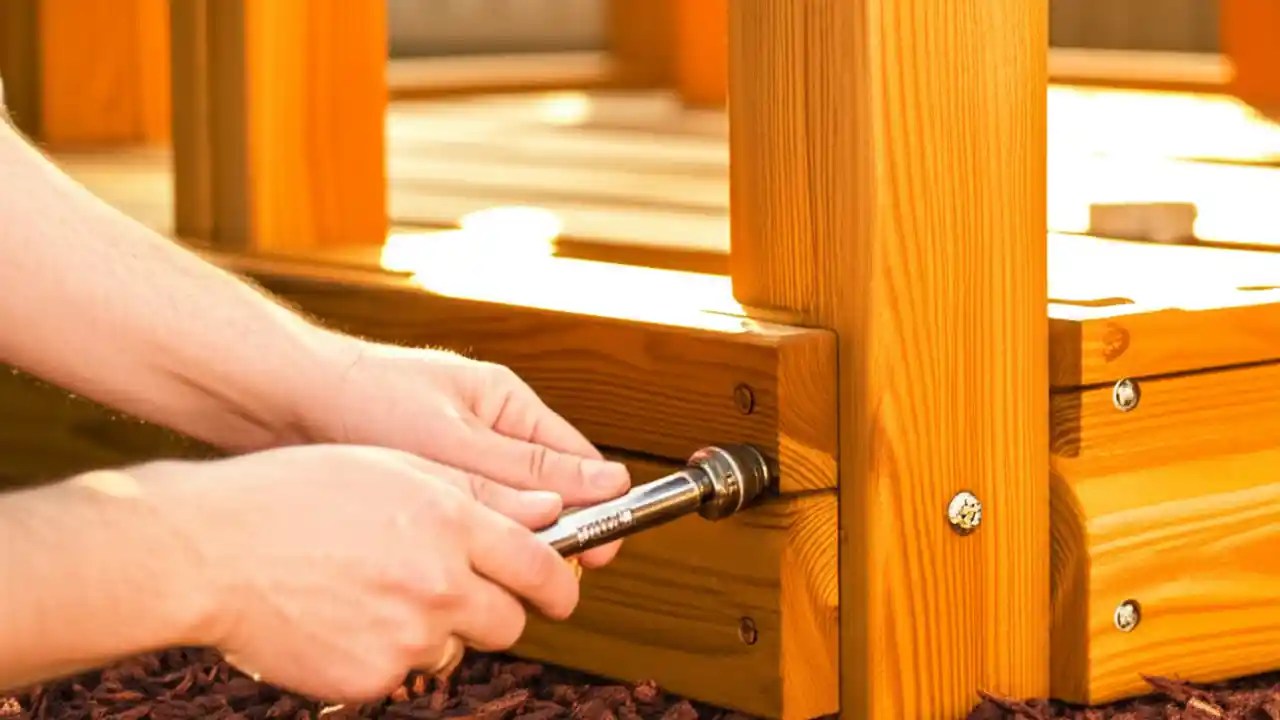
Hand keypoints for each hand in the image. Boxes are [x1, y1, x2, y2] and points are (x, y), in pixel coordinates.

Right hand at [131, 443, 579, 701]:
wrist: (206, 552)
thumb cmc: (294, 494)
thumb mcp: (394, 466)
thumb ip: (481, 491)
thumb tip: (550, 508)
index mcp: (450, 521)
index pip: (542, 565)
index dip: (560, 583)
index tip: (561, 590)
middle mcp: (439, 582)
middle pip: (509, 620)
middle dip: (498, 610)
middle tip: (462, 593)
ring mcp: (405, 636)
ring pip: (455, 647)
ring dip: (436, 629)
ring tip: (377, 593)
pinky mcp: (371, 678)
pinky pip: (405, 672)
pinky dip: (387, 653)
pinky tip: (346, 617)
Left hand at [303, 338, 631, 567]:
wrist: (279, 399)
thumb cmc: (365, 399)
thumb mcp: (456, 439)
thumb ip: (528, 470)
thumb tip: (606, 486)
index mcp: (507, 403)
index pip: (574, 461)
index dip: (595, 509)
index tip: (601, 555)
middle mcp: (487, 429)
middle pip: (541, 493)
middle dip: (545, 535)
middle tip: (541, 581)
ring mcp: (453, 456)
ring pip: (500, 512)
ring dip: (500, 542)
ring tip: (491, 573)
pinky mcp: (419, 483)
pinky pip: (460, 520)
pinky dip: (463, 542)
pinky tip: (453, 564)